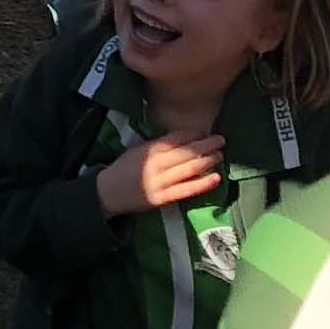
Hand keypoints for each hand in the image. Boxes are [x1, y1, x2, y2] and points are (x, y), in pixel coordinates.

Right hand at [98, 135, 226, 215]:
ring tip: (220, 155)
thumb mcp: (138, 150)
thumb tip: (183, 139)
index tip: (205, 131)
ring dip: (208, 160)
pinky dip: (203, 183)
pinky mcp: (164, 197)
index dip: (193, 133)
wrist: (108, 192)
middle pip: (187, 151)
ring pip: (190, 168)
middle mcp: (157, 163)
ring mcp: (161, 181)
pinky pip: (187, 189)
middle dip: (206, 144)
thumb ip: (158, 145)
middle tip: (221, 139)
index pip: (176, 138)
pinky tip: (216, 178)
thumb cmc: (124, 168)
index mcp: (150, 149)